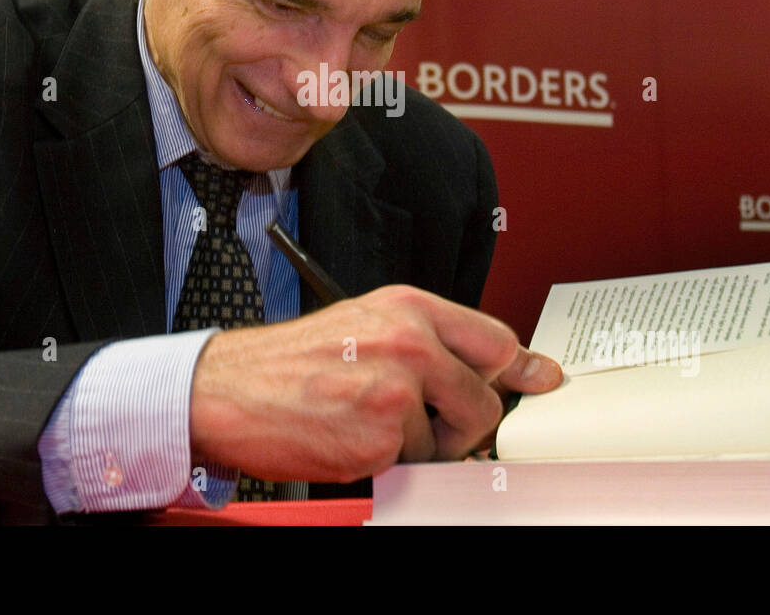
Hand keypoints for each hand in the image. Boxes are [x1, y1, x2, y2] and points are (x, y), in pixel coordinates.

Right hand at [187, 285, 562, 481]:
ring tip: (367, 419)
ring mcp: (396, 388)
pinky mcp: (379, 435)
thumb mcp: (366, 324)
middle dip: (463, 420)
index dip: (517, 368)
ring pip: (450, 436)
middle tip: (423, 419)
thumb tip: (511, 364)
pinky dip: (387, 461)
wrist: (227, 389)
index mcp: (407, 306)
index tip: (542, 381)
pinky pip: (412, 463)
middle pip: (484, 397)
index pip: (494, 338)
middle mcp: (408, 340)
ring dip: (418, 443)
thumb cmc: (291, 360)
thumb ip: (434, 340)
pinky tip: (351, 437)